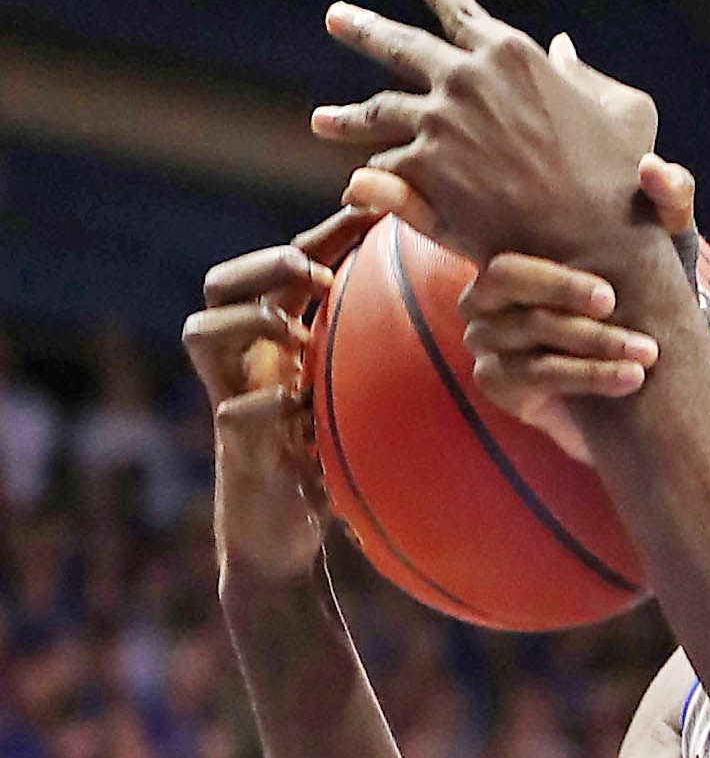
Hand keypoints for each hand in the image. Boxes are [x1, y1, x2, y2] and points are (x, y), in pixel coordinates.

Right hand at [183, 207, 380, 587]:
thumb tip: (460, 319)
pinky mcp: (236, 452)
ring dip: (253, 323)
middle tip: (316, 273)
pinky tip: (301, 411)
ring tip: (297, 334)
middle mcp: (247, 365)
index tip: (372, 212)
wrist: (286, 545)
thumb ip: (384, 361)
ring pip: (201, 332)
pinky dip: (269, 406)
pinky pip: (235, 414)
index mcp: (279, 345)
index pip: (287, 271)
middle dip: (265, 264)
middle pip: (221, 284)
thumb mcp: (361, 403)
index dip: (322, 236)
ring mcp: (232, 403)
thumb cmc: (331, 465)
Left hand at [309, 0, 661, 274]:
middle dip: (363, 29)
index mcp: (513, 54)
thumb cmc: (622, 177)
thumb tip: (562, 45)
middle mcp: (466, 79)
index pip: (464, 14)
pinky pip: (387, 165)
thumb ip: (589, 74)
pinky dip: (377, 173)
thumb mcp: (627, 111)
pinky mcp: (423, 170)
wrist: (596, 241)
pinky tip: (362, 179)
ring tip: (320, 120)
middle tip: (337, 19)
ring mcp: (439, 123)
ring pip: (377, 111)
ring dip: (345, 116)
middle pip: (399, 46)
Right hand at [345, 156, 698, 464]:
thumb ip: (669, 198)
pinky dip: (588, 377)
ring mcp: (487, 339)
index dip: (556, 279)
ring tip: (646, 354)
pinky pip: (536, 377)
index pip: (511, 259)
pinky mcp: (497, 382)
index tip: (611, 297)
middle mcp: (487, 293)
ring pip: (531, 336)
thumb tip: (651, 167)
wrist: (648, 366)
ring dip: (594, 346)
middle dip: (566, 299)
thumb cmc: (647, 291)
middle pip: (506, 287)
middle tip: (620, 314)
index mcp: (517, 252)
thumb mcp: (667, 242)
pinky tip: (630, 379)